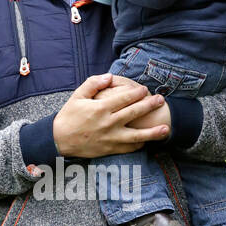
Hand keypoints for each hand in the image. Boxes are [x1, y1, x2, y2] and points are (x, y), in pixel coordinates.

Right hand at [52, 73, 169, 156]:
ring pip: (137, 135)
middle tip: (161, 100)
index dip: (137, 92)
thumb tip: (110, 76)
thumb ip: (94, 84)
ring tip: (166, 128)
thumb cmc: (69, 116)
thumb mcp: (77, 96)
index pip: (125, 98)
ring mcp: (110, 138)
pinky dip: (140, 144)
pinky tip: (148, 141)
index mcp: (101, 108)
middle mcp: (108, 123)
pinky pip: (129, 148)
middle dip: (150, 105)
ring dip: (153, 132)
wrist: (59, 140)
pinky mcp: (110, 149)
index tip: (145, 89)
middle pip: (134, 113)